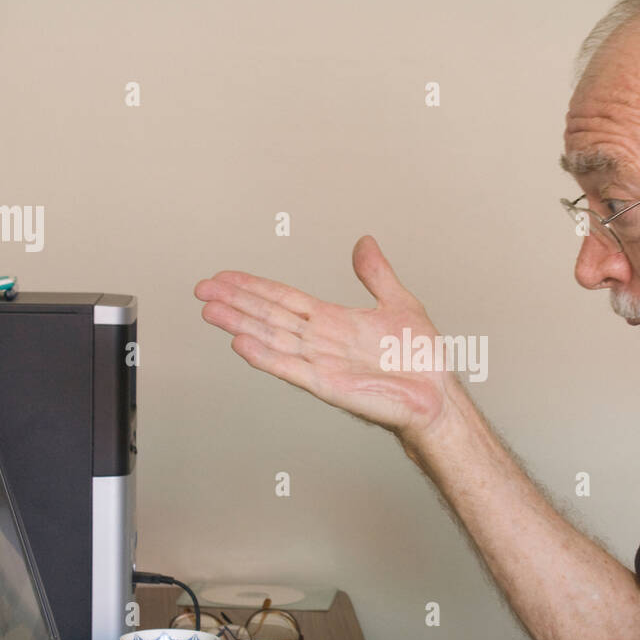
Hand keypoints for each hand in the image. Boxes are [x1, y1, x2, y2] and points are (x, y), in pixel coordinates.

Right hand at [194, 235, 460, 440]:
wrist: (436, 395)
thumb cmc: (419, 360)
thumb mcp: (398, 302)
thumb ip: (376, 274)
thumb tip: (364, 243)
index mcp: (333, 321)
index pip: (283, 298)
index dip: (253, 287)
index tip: (224, 277)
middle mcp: (321, 341)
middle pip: (269, 315)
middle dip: (235, 301)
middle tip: (202, 289)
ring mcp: (321, 363)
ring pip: (273, 338)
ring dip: (240, 324)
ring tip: (211, 311)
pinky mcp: (329, 385)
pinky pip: (291, 368)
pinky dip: (266, 356)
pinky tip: (242, 344)